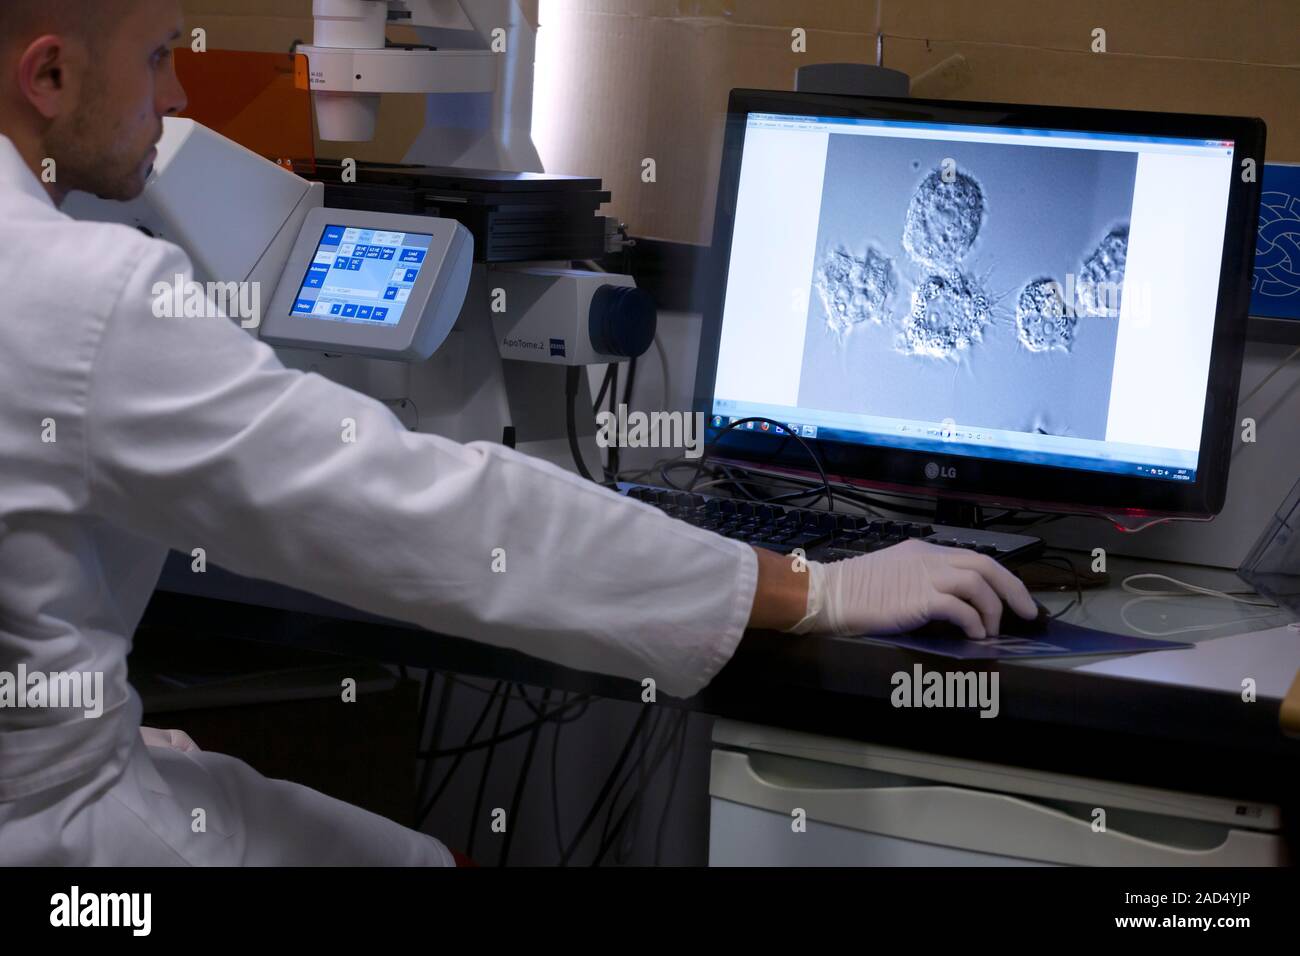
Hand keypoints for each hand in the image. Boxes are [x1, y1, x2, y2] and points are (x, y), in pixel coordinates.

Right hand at [787, 539, 1036, 638]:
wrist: (828, 594)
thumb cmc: (854, 592)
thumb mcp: (894, 576)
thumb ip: (922, 582)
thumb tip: (953, 608)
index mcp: (923, 551)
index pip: (974, 557)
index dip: (1001, 578)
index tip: (1014, 597)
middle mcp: (928, 558)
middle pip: (986, 565)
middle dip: (1012, 590)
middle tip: (1027, 613)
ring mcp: (924, 576)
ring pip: (978, 583)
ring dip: (992, 610)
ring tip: (990, 631)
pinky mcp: (918, 598)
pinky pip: (959, 608)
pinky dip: (973, 623)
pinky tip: (973, 635)